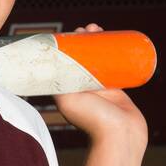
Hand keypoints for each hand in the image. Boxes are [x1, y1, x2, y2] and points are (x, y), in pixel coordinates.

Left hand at [53, 23, 148, 146]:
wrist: (121, 136)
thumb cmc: (92, 120)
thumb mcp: (67, 100)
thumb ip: (56, 85)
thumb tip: (44, 67)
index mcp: (67, 90)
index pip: (65, 61)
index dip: (68, 45)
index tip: (72, 33)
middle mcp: (81, 87)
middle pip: (81, 57)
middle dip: (84, 40)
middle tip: (88, 29)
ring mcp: (99, 87)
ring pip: (98, 58)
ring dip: (98, 42)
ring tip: (99, 29)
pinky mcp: (115, 88)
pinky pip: (114, 66)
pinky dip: (114, 53)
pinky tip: (116, 40)